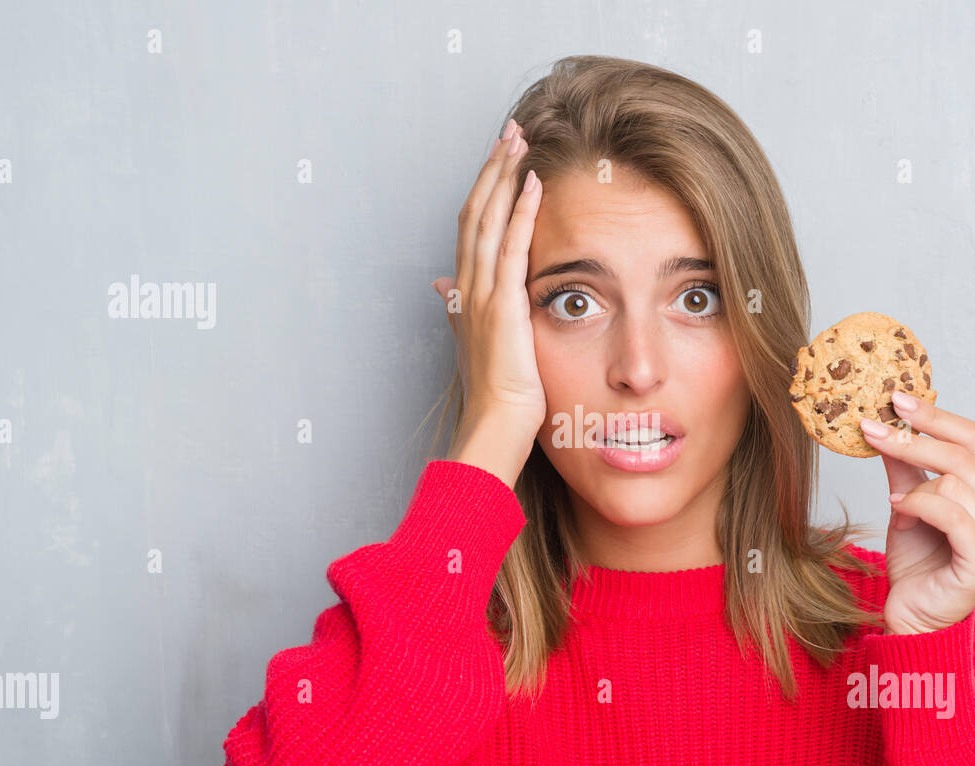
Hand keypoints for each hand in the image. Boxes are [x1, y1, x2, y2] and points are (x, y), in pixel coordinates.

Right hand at [432, 118, 545, 443]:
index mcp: (464, 295)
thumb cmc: (494, 396)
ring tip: (520, 140)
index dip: (484, 189)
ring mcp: (481, 295)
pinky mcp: (501, 306)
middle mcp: (466, 288)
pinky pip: (510, 248)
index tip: (501, 158)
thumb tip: (441, 288)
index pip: (472, 228)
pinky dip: (521, 212)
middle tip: (510, 130)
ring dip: (504, 176)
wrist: (494, 425)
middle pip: (475, 212)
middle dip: (493, 168)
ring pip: (488, 220)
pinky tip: (533, 183)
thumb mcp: (475, 344)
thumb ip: (460, 311)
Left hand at [857, 391, 974, 634]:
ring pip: (955, 483)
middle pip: (963, 456)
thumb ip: (906, 465)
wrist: (912, 611)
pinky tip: (900, 512)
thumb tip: (889, 420)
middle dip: (913, 440)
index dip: (936, 417)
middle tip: (873, 430)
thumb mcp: (908, 500)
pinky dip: (918, 506)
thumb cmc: (918, 559)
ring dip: (913, 488)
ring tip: (896, 504)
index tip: (896, 400)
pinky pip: (951, 514)